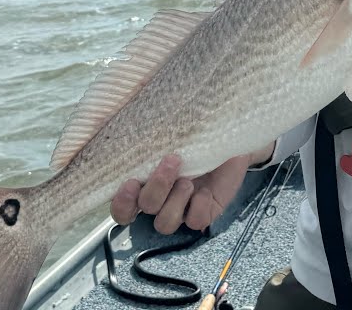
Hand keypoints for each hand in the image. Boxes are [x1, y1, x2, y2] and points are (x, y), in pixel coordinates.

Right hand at [110, 143, 273, 234]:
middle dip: (155, 190)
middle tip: (170, 165)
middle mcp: (160, 200)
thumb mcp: (174, 135)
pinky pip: (195, 222)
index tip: (130, 182)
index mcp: (145, 184)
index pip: (122, 208)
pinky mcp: (204, 214)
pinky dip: (198, 208)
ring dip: (175, 201)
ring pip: (165, 223)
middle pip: (145, 209)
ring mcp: (182, 209)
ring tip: (190, 181)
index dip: (121, 203)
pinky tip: (206, 191)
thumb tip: (137, 127)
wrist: (229, 136)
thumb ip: (154, 141)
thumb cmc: (195, 134)